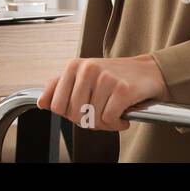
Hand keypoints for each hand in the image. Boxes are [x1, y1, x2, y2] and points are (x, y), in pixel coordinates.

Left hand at [37, 55, 169, 131]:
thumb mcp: (82, 76)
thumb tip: (41, 103)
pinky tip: (123, 115)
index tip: (82, 110)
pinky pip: (110, 119)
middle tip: (100, 113)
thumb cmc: (113, 76)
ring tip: (113, 113)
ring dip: (105, 124)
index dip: (69, 115)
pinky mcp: (122, 89)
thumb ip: (59, 87)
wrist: (147, 71)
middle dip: (88, 121)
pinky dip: (117, 124)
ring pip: (93, 119)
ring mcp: (105, 78)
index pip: (57, 105)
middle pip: (74, 115)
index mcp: (73, 66)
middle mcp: (87, 69)